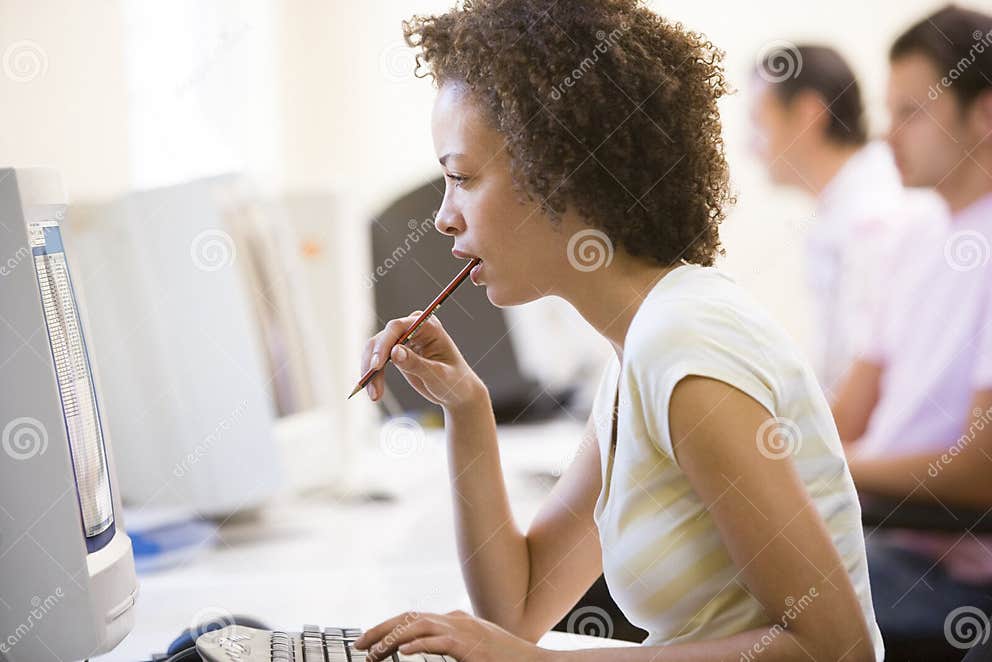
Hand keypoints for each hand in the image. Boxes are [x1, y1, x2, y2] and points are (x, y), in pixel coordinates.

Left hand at [354, 610, 551, 661]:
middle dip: (381, 630)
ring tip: (372, 653)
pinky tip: (402, 654)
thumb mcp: (473, 651)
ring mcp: (466, 631)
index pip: (414, 619)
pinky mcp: (472, 647)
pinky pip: (440, 642)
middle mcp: (458, 621)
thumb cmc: (506, 661)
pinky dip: (419, 645)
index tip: (368, 642)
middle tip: (358, 646)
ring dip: (391, 639)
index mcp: (456, 621)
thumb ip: (451, 646)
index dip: (388, 628)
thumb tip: (421, 649)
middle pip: (410, 618)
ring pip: (419, 627)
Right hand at [361, 311, 486, 411]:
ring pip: (375, 350)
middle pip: (382, 338)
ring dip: (370, 373)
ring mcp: (402, 339)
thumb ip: (417, 364)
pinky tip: (373, 392)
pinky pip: (376, 360)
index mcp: (429, 326)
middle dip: (373, 363)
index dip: (384, 344)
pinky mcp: (395, 352)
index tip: (376, 366)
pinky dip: (372, 376)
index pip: (398, 327)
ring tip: (374, 396)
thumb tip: (394, 352)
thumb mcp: (438, 375)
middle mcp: (413, 327)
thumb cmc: (454, 381)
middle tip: (370, 387)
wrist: (457, 392)